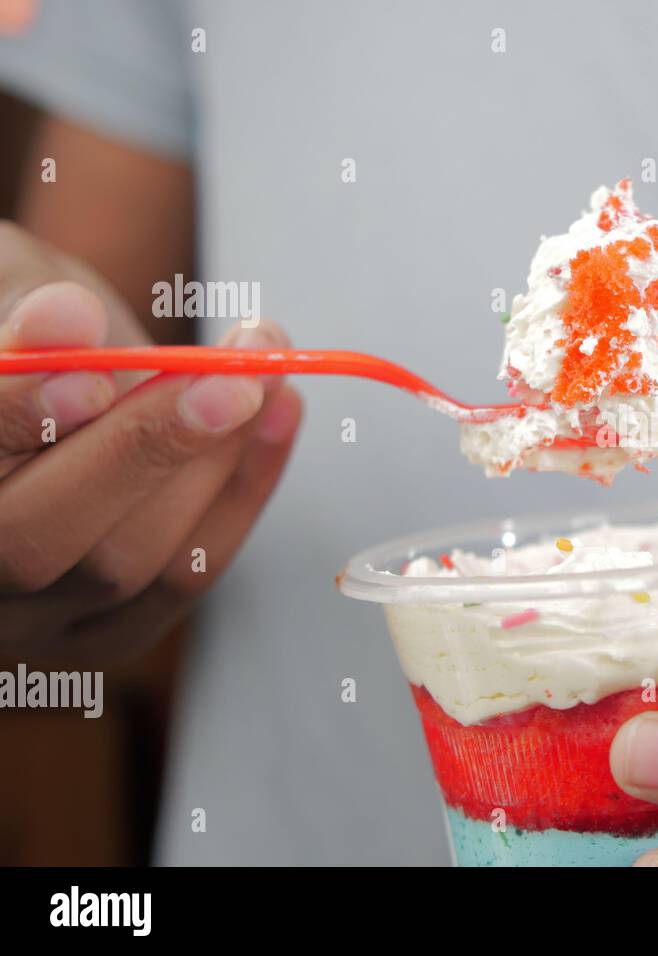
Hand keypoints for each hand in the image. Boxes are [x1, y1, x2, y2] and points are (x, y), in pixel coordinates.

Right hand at [0, 222, 301, 661]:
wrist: (47, 382)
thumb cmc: (20, 332)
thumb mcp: (6, 288)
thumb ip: (24, 310)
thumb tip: (65, 320)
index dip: (17, 418)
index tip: (90, 369)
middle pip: (31, 544)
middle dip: (144, 451)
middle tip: (233, 376)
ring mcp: (26, 622)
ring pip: (123, 566)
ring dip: (213, 461)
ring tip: (264, 368)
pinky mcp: (104, 633)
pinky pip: (184, 576)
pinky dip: (244, 490)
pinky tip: (281, 412)